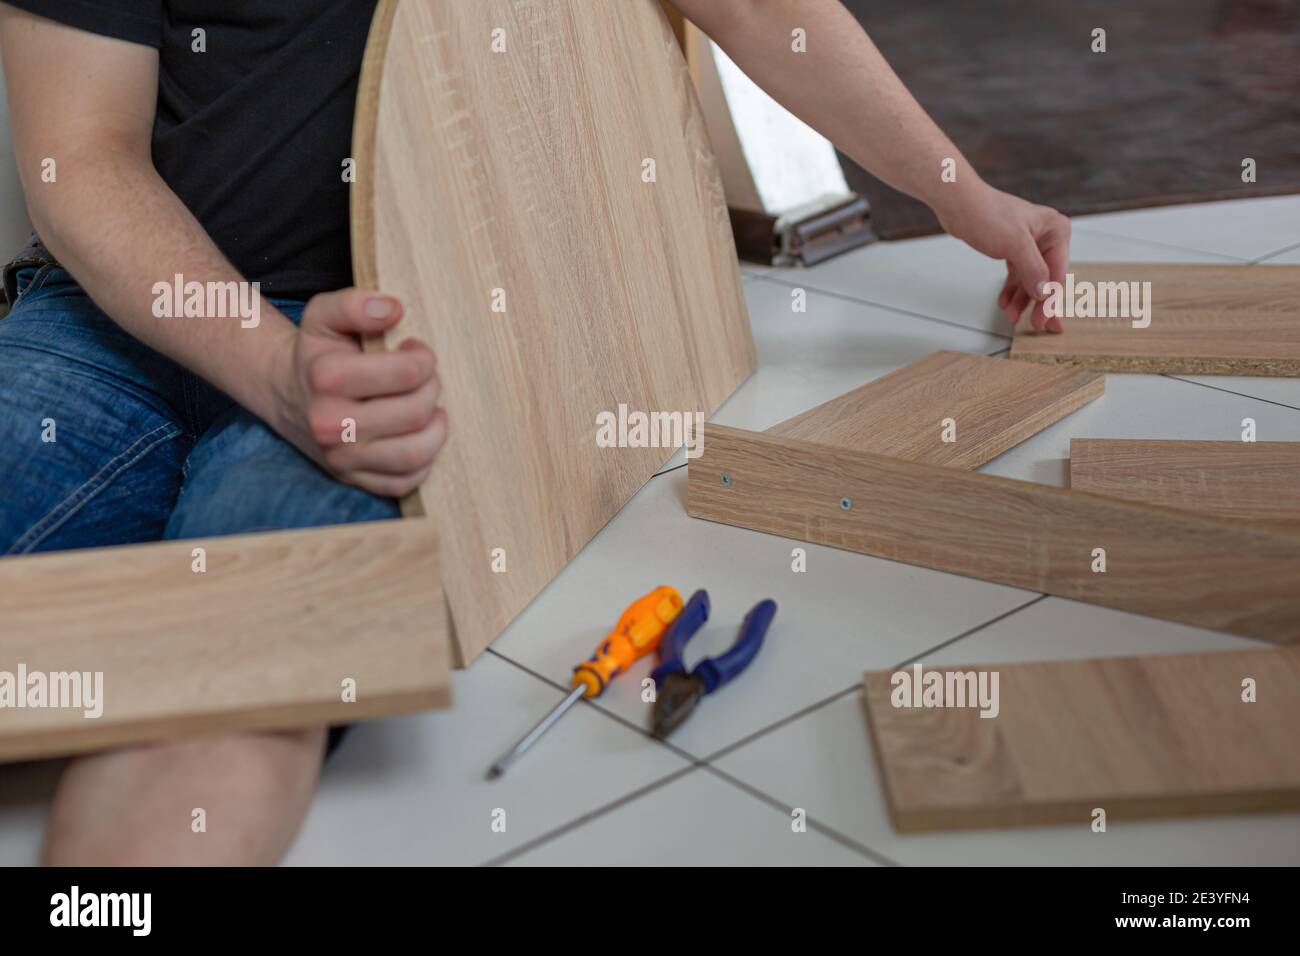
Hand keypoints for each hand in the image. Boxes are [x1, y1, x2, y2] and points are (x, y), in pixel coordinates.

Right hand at [269, 288, 447, 497]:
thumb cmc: (317, 351)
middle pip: (416, 413)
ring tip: (428, 409)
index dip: (424, 358)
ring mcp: (341, 458)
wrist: (286, 392)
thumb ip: (356, 303)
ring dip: (435, 429)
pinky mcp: (352, 480)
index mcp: (326, 378)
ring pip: (414, 454)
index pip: (407, 373)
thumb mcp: (325, 315)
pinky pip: (405, 482)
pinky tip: (416, 435)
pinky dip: (423, 461)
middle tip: (424, 379)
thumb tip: (394, 309)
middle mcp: (330, 425)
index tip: (415, 351)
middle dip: (431, 389)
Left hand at [936, 183, 1071, 332]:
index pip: (1056, 274)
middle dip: (1039, 303)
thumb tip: (1046, 293)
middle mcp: (1046, 237)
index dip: (1050, 301)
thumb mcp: (1015, 245)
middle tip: (1038, 327)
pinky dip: (1011, 290)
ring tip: (1011, 317)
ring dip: (1022, 299)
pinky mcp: (1012, 249)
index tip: (1043, 321)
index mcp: (1056, 231)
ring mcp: (1029, 244)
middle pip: (1046, 278)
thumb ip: (1033, 270)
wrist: (959, 203)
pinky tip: (1005, 303)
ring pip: (1030, 279)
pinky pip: (1017, 275)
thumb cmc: (987, 214)